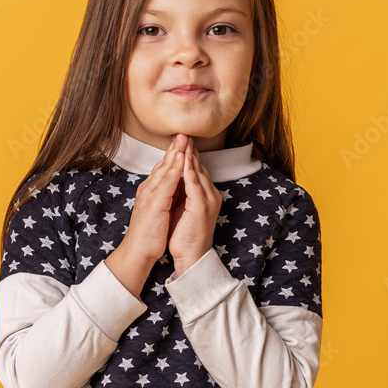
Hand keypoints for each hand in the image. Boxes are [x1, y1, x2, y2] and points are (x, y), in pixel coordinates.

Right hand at [105, 133, 187, 296]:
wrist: (138, 250)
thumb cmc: (150, 232)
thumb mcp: (160, 208)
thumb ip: (166, 194)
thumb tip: (176, 185)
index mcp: (152, 189)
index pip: (165, 167)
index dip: (174, 153)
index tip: (184, 140)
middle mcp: (149, 187)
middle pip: (164, 163)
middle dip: (175, 146)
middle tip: (184, 131)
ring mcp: (150, 193)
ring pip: (164, 168)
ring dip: (175, 152)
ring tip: (183, 138)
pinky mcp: (154, 202)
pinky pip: (166, 182)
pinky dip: (174, 169)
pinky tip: (181, 159)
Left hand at [168, 136, 222, 276]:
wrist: (189, 256)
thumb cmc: (183, 235)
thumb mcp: (182, 208)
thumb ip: (183, 192)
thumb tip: (179, 178)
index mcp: (202, 194)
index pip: (195, 169)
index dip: (187, 154)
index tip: (181, 139)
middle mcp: (208, 194)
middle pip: (198, 166)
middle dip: (189, 149)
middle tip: (184, 132)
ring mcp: (206, 199)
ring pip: (197, 171)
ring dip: (190, 155)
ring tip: (184, 140)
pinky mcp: (201, 206)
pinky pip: (195, 184)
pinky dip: (189, 170)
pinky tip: (185, 159)